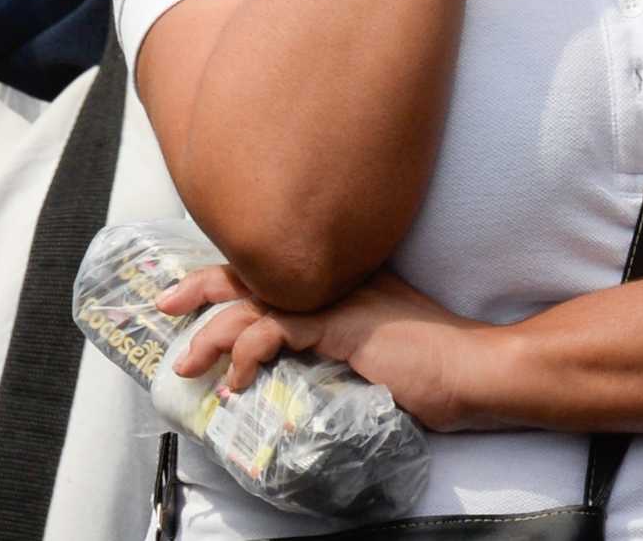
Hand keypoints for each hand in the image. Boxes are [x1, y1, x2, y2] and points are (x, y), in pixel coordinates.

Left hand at [162, 266, 497, 432]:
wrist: (477, 368)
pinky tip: (236, 379)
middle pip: (253, 269)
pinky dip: (247, 354)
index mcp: (343, 276)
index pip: (274, 265)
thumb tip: (300, 360)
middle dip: (201, 286)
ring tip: (187, 360)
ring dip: (212, 332)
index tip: (195, 290)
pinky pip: (275, 332)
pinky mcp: (341, 324)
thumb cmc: (436, 363)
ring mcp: (338, 297)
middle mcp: (336, 276)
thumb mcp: (376, 344)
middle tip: (164, 304)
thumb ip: (338, 339)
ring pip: (255, 300)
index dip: (230, 273)